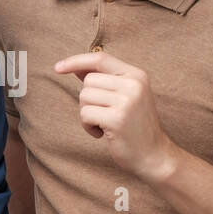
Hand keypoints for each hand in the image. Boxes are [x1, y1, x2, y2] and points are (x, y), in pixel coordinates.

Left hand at [54, 51, 176, 182]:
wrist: (154, 154)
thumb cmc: (135, 126)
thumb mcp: (125, 96)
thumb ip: (103, 80)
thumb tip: (75, 68)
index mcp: (136, 75)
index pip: (100, 58)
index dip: (76, 61)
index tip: (58, 67)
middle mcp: (133, 84)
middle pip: (88, 81)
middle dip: (87, 99)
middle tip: (103, 114)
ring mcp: (126, 101)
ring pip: (84, 97)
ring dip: (87, 113)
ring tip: (104, 124)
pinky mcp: (117, 118)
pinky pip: (85, 114)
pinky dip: (88, 126)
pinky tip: (102, 133)